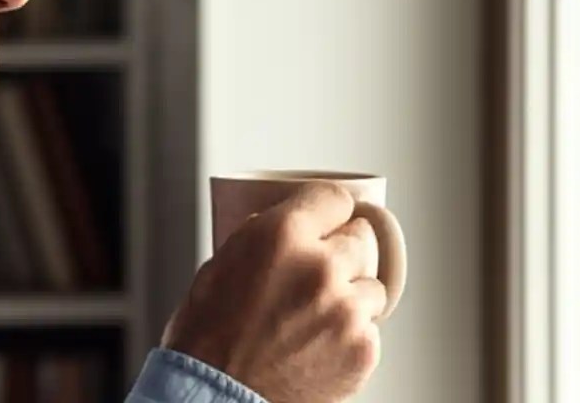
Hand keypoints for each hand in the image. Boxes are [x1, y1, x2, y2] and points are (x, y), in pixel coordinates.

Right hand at [162, 182, 387, 401]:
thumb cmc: (208, 337)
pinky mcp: (362, 349)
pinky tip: (316, 344)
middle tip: (317, 271)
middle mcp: (320, 266)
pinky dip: (350, 335)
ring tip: (314, 316)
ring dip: (349, 296)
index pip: (333, 197)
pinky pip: (370, 329)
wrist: (215, 396)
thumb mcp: (220, 265)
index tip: (329, 218)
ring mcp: (346, 310)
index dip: (328, 209)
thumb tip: (282, 226)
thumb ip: (260, 240)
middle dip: (340, 251)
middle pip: (360, 239)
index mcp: (280, 236)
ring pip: (371, 287)